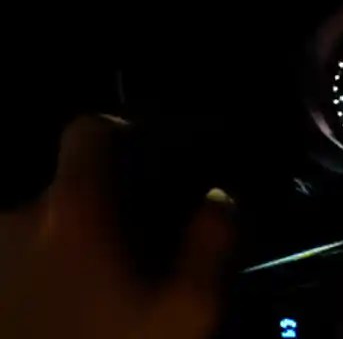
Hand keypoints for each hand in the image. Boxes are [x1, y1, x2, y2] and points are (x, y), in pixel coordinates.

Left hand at [0, 116, 233, 338]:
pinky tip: (65, 310)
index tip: (144, 149)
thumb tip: (220, 201)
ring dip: (62, 249)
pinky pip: (17, 265)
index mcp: (73, 212)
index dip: (120, 131)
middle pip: (64, 188)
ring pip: (36, 233)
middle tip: (130, 250)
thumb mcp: (185, 313)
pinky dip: (37, 275)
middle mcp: (17, 222)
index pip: (89, 132)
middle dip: (98, 212)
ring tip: (93, 291)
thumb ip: (210, 244)